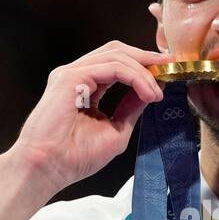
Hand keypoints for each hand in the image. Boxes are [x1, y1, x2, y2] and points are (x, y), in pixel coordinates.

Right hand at [10, 40, 173, 193]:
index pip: (118, 64)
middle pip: (117, 51)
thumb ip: (131, 109)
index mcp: (86, 87)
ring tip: (157, 91)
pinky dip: (134, 77)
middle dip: (146, 58)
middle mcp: (78, 76)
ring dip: (143, 71)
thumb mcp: (115, 130)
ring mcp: (73, 73)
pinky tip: (148, 93)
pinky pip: (112, 67)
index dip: (144, 66)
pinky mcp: (71, 77)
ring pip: (117, 55)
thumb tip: (151, 92)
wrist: (48, 168)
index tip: (167, 75)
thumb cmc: (75, 157)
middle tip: (170, 68)